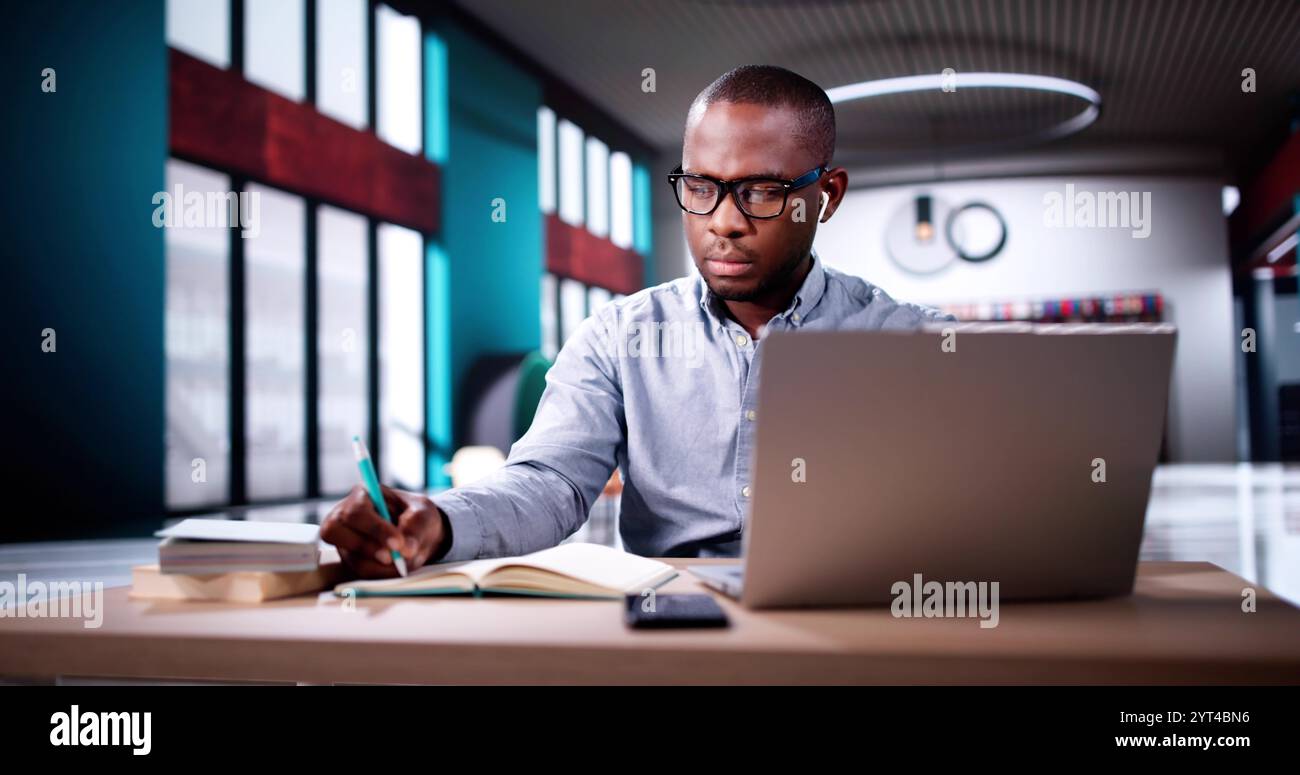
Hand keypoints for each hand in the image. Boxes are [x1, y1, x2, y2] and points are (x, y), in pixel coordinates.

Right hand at [320, 485, 449, 577]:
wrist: (419, 534)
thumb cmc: (417, 517)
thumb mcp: (423, 515)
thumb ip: (415, 528)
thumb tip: (406, 550)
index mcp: (363, 495)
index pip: (357, 511)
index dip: (375, 529)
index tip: (398, 543)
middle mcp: (345, 515)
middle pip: (334, 531)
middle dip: (367, 547)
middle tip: (393, 558)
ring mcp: (344, 539)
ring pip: (349, 556)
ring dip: (379, 565)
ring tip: (402, 562)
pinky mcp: (350, 559)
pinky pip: (359, 571)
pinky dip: (381, 573)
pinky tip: (396, 566)